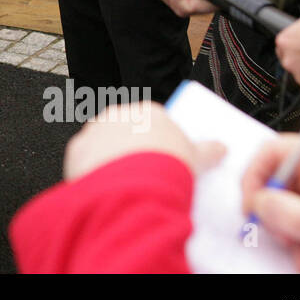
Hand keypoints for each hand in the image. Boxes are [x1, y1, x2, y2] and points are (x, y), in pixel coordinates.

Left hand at [63, 103, 225, 181]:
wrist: (136, 186)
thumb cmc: (169, 167)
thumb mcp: (196, 158)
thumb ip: (207, 150)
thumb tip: (222, 148)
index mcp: (148, 112)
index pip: (153, 122)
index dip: (158, 142)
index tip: (162, 159)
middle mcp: (118, 114)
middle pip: (125, 131)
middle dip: (131, 149)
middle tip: (143, 174)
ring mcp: (95, 130)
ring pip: (102, 145)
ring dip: (109, 159)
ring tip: (123, 184)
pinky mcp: (77, 149)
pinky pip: (85, 160)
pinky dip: (92, 172)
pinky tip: (104, 187)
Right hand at [242, 134, 299, 269]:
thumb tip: (261, 203)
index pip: (277, 151)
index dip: (256, 172)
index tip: (252, 202)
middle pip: (276, 182)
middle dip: (272, 210)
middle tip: (281, 233)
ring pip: (283, 207)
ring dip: (287, 233)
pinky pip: (296, 225)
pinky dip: (298, 244)